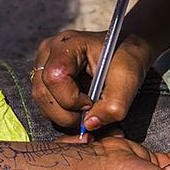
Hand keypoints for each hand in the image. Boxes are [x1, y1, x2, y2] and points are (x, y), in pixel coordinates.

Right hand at [33, 30, 154, 130]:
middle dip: (66, 113)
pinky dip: (61, 111)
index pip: (55, 78)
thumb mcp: (128, 79)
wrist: (126, 49)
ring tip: (87, 110)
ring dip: (63, 114)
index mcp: (67, 44)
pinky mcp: (45, 75)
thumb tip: (89, 125)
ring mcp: (43, 62)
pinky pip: (45, 101)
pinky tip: (80, 107)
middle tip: (90, 115)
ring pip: (41, 100)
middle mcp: (49, 51)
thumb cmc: (126, 57)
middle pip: (42, 92)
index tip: (92, 103)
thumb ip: (113, 106)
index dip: (71, 99)